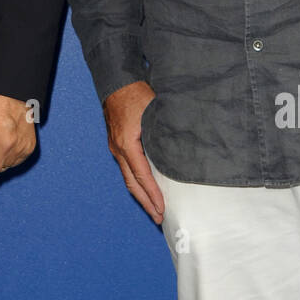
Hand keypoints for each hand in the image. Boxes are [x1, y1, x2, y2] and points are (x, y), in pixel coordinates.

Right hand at [103, 80, 163, 224]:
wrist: (115, 82)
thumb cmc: (135, 93)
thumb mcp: (153, 110)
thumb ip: (166, 130)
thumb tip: (183, 147)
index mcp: (127, 144)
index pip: (142, 175)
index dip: (153, 194)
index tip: (162, 209)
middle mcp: (119, 149)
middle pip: (132, 183)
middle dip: (145, 202)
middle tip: (158, 218)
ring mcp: (116, 147)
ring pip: (127, 177)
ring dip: (140, 195)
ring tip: (152, 209)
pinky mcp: (117, 143)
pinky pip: (126, 168)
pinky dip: (136, 182)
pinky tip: (144, 187)